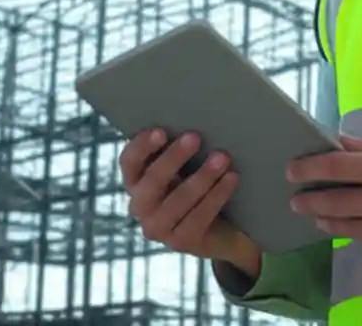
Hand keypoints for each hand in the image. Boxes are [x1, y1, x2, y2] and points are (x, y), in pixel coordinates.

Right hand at [120, 129, 260, 277]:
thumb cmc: (197, 184)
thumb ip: (180, 148)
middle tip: (195, 137)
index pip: (129, 162)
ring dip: (202, 177)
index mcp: (135, 181)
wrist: (219, 228)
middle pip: (151, 181)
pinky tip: (231, 179)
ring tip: (222, 158)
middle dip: (173, 158)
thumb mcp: (184, 166)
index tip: (160, 131)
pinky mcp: (181, 243)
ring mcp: (158, 228)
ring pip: (177, 201)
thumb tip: (194, 119)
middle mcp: (140, 206)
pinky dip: (216, 196)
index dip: (141, 147)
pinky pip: (198, 218)